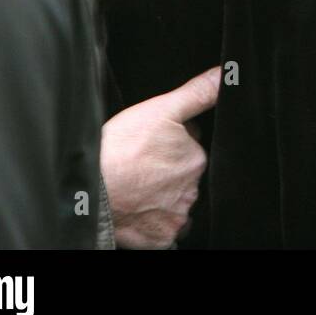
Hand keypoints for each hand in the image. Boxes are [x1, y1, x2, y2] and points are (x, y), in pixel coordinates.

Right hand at [101, 66, 220, 248]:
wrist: (89, 188)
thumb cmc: (120, 148)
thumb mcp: (161, 109)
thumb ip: (198, 93)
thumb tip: (226, 74)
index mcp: (197, 160)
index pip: (192, 150)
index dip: (172, 146)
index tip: (152, 146)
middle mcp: (193, 191)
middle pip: (184, 177)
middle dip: (169, 172)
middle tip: (142, 167)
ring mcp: (177, 217)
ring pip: (175, 204)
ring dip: (162, 197)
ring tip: (137, 187)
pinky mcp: (161, 239)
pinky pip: (164, 232)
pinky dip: (155, 223)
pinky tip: (140, 210)